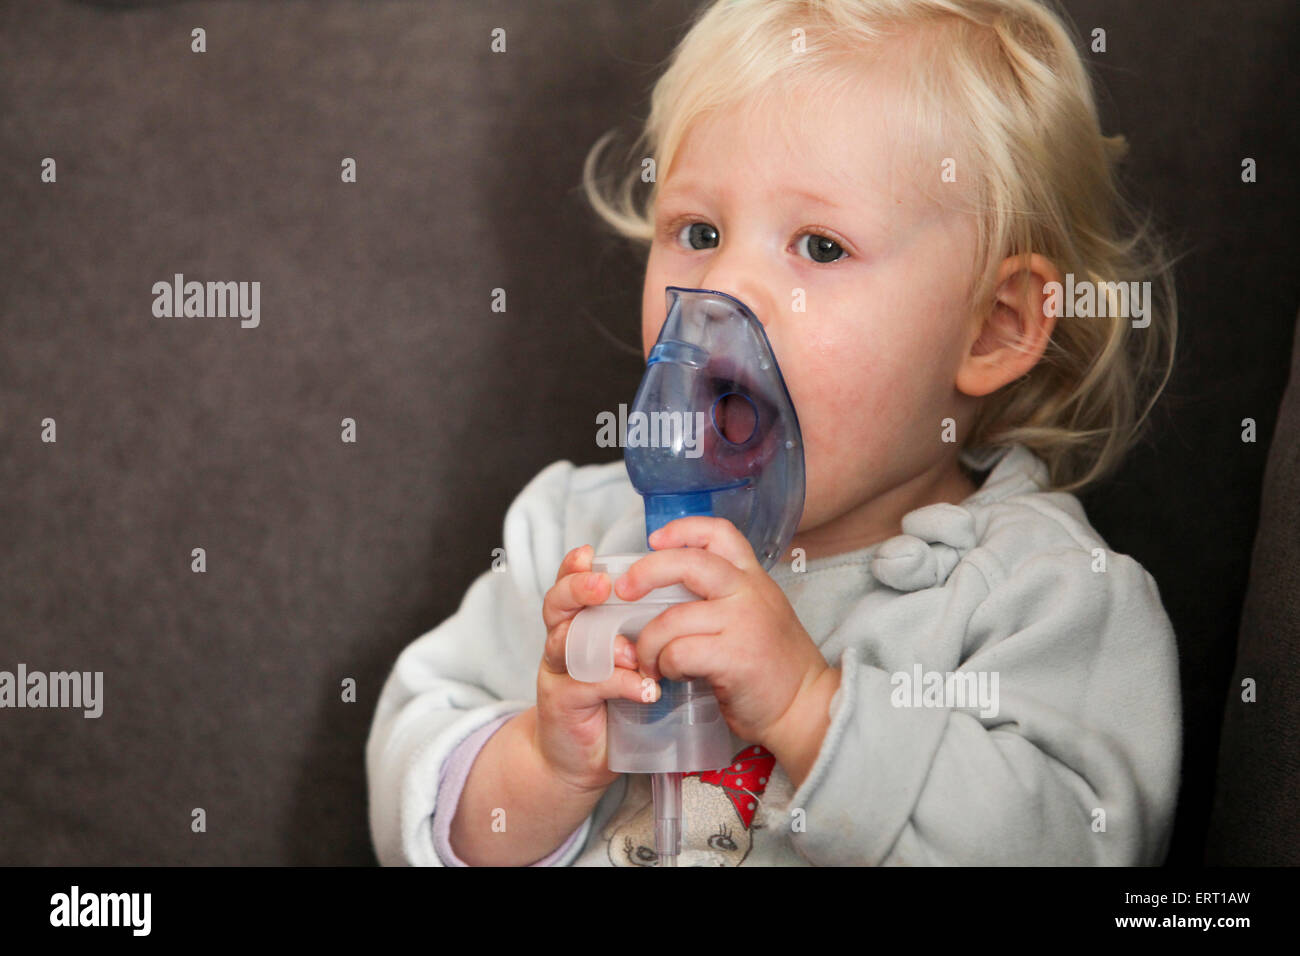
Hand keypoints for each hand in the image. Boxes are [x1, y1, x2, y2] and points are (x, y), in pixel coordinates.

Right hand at [534, 544, 658, 794]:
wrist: (580, 760)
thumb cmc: (612, 701)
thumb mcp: (628, 659)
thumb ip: (640, 631)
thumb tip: (686, 601)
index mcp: (577, 622)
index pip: (570, 583)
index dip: (575, 567)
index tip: (590, 554)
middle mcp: (561, 642)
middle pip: (555, 605)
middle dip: (577, 589)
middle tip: (604, 585)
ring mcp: (558, 673)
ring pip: (565, 642)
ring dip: (602, 642)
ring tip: (632, 650)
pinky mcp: (562, 704)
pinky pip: (587, 686)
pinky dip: (619, 684)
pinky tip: (644, 689)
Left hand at [612, 517, 828, 748]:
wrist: (805, 707)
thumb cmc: (773, 666)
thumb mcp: (755, 614)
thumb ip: (722, 596)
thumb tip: (664, 590)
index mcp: (753, 577)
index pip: (719, 532)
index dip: (682, 529)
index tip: (654, 540)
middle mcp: (749, 592)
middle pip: (687, 563)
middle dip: (646, 573)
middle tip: (625, 591)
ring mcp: (743, 623)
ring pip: (672, 619)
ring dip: (650, 644)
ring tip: (650, 661)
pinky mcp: (735, 657)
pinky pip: (678, 653)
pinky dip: (665, 666)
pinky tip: (674, 675)